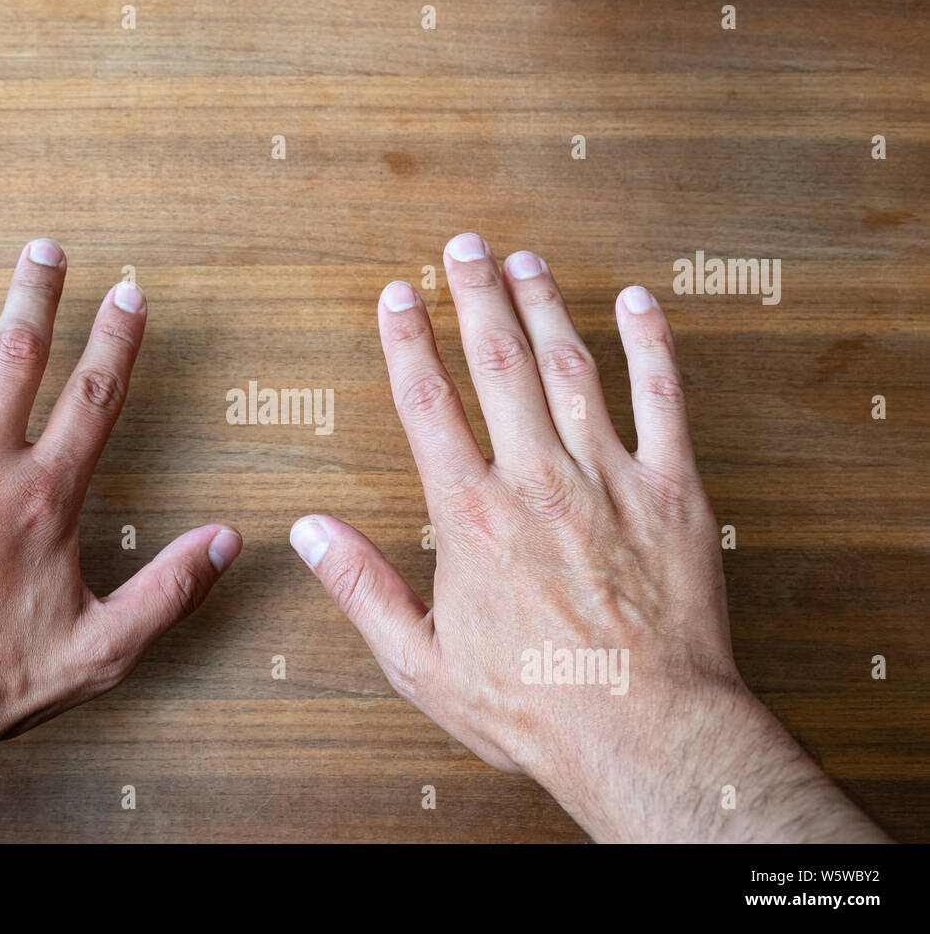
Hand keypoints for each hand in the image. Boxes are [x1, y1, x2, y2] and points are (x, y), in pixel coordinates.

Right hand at [290, 233, 885, 841]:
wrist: (645, 731)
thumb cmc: (533, 705)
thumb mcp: (422, 663)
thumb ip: (362, 589)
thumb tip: (307, 532)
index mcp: (471, 516)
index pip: (427, 403)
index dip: (407, 341)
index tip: (397, 294)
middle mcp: (535, 480)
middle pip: (498, 364)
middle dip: (477, 296)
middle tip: (465, 246)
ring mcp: (608, 479)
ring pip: (571, 368)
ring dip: (546, 306)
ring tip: (528, 260)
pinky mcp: (672, 493)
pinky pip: (664, 401)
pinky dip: (651, 347)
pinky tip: (639, 304)